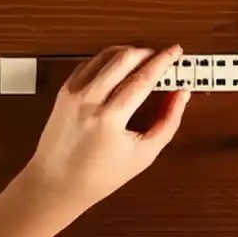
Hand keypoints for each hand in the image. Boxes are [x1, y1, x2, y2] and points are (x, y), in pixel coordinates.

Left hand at [22, 45, 189, 217]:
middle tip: (160, 56)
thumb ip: (168, 121)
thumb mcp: (143, 155)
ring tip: (141, 60)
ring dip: (128, 52)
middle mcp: (88, 101)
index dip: (163, 61)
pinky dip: (107, 59)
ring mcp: (73, 93)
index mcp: (109, 119)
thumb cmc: (98, 176)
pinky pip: (89, 63)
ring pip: (105, 55)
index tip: (175, 52)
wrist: (56, 184)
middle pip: (124, 58)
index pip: (143, 78)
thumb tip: (181, 95)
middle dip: (147, 52)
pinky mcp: (64, 91)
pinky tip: (117, 67)